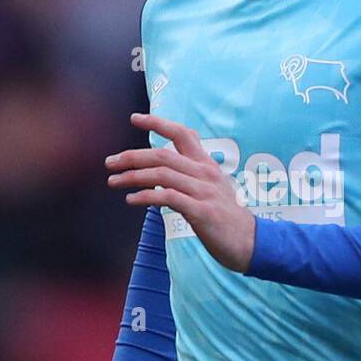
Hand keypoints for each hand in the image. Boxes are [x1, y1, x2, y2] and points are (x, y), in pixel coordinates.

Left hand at [105, 112, 256, 273]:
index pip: (182, 134)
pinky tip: (132, 200)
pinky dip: (146, 197)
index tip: (135, 118)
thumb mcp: (211, 189)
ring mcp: (204, 192)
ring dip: (133, 177)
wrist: (251, 242)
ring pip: (162, 175)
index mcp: (207, 165)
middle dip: (131, 156)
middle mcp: (205, 173)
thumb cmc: (226, 217)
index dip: (158, 123)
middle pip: (162, 155)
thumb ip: (189, 177)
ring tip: (114, 182)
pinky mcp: (201, 211)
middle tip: (110, 162)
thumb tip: (159, 175)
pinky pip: (168, 198)